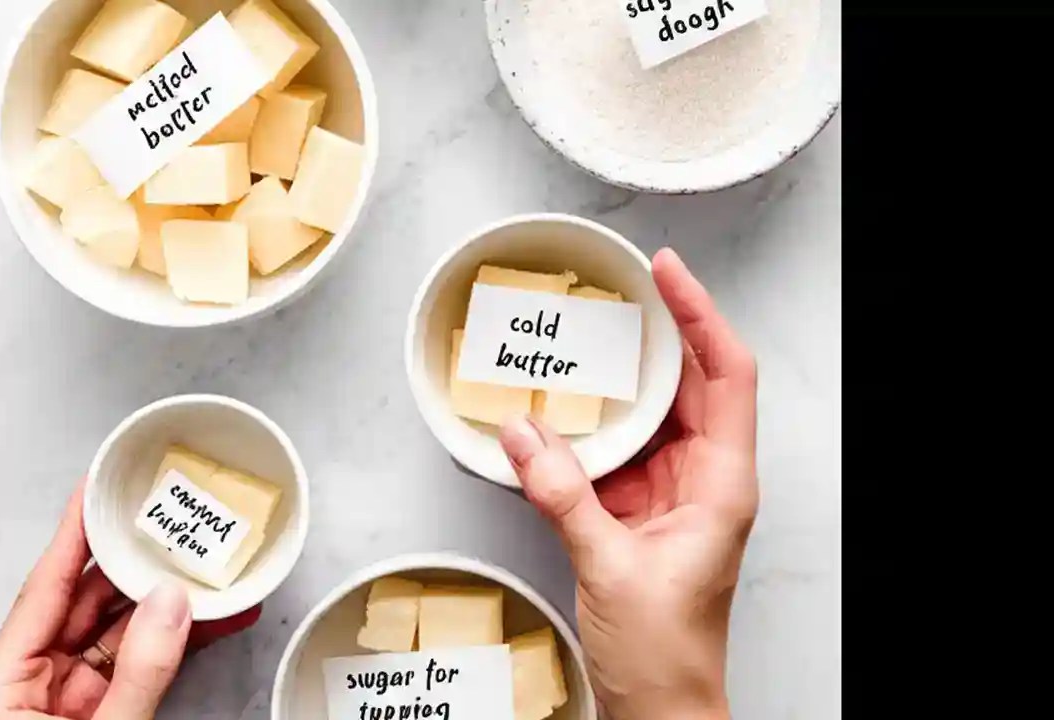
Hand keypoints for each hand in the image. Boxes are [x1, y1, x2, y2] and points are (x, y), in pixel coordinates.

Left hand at [0, 479, 261, 719]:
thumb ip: (139, 674)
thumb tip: (169, 608)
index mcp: (6, 681)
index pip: (44, 586)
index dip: (72, 533)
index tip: (93, 488)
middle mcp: (34, 683)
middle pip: (88, 604)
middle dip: (138, 568)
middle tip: (174, 531)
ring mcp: (69, 702)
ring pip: (121, 635)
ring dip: (167, 608)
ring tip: (208, 576)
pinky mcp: (103, 718)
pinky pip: (140, 669)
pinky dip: (176, 646)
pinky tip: (210, 622)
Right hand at [500, 248, 757, 719]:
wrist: (661, 706)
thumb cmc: (666, 651)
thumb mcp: (608, 564)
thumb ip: (561, 493)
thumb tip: (523, 434)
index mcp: (723, 484)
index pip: (728, 375)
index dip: (702, 316)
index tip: (669, 275)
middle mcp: (706, 480)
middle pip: (693, 384)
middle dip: (659, 334)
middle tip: (621, 293)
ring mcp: (675, 494)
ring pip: (653, 415)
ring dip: (620, 383)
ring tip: (584, 345)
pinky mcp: (642, 512)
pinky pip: (621, 451)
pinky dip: (591, 429)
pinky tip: (560, 416)